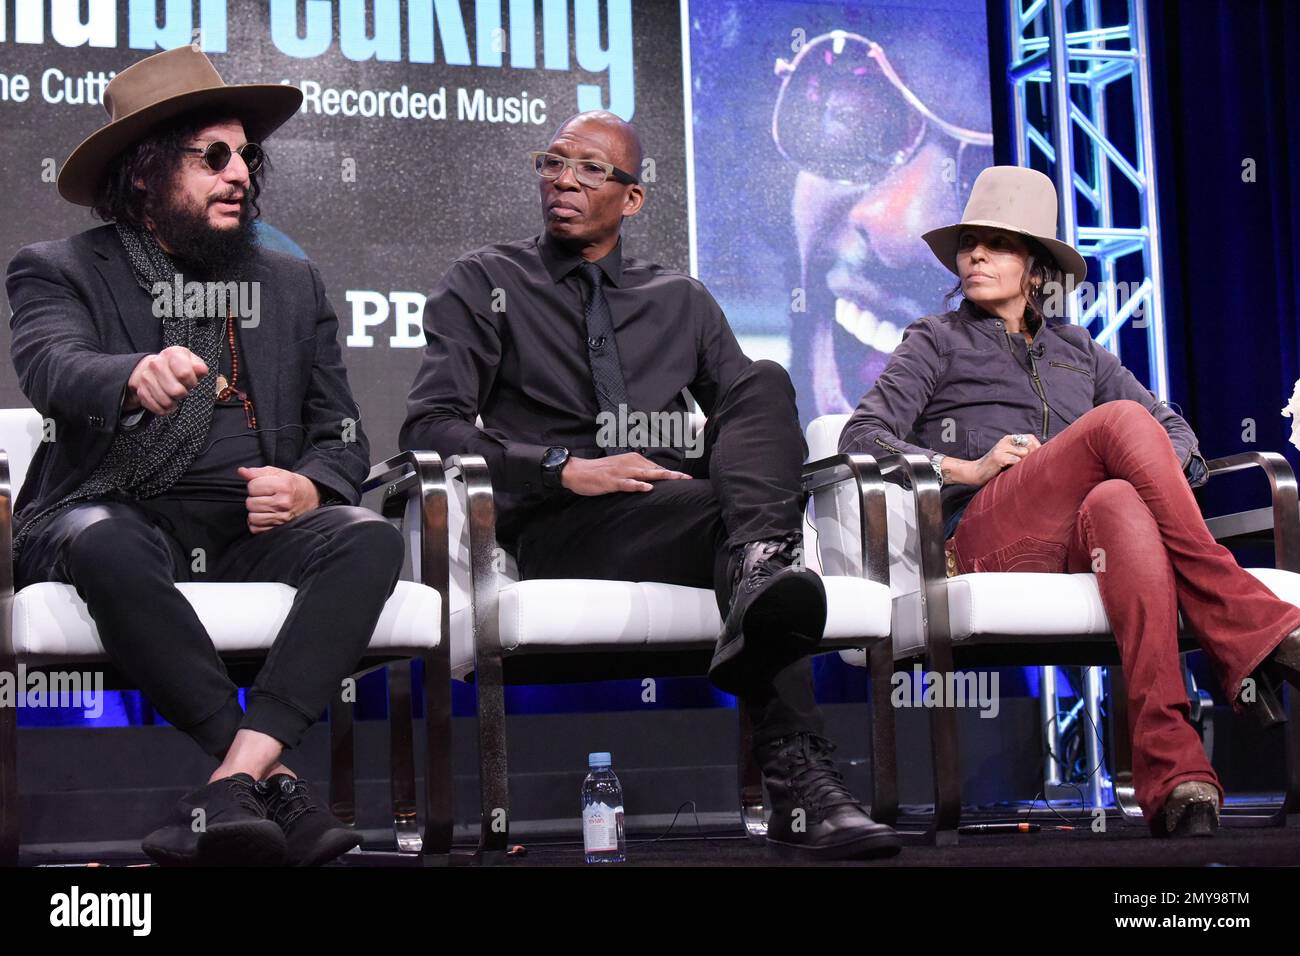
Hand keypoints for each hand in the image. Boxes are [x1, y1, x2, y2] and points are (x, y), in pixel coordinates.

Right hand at [124, 346, 208, 415]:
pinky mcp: (140, 390)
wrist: (155, 367)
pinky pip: (156, 407)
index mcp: (172, 354)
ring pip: (165, 401)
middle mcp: (156, 363)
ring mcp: (146, 376)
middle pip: (176, 391)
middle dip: (182, 393)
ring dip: (173, 402)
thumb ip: (199, 367)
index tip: (190, 381)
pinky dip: (164, 409)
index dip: (191, 382)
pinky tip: (166, 402)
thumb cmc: (179, 367)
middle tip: (181, 389)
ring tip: (173, 395)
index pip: (184, 374)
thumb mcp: (192, 363)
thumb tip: (201, 370)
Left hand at [238, 466, 320, 533]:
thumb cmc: (291, 484)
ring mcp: (282, 517)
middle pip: (250, 503)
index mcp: (283, 486)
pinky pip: (256, 529)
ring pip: (252, 517)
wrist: (310, 497)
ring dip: (254, 512)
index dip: (254, 485)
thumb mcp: (277, 473)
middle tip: (263, 497)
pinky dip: (256, 523)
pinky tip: (264, 516)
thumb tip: (241, 471)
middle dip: (254, 499)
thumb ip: (257, 472)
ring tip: (263, 506)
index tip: (262, 486)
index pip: (252, 486)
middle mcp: (283, 502)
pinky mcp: (279, 528)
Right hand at [560, 452, 690, 495]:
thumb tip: (650, 480)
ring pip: (646, 475)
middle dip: (673, 475)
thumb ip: (635, 472)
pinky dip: (638, 485)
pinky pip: (628, 484)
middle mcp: (630, 463)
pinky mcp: (612, 481)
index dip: (671, 474)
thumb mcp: (620, 469)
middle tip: (689, 479)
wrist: (577, 471)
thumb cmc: (599, 472)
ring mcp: (621, 472)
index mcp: (633, 460)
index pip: (656, 468)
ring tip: (676, 479)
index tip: (686, 478)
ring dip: (662, 477)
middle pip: (655, 470)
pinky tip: (648, 488)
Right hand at [946, 434, 1041, 487]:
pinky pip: (1016, 460)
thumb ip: (1021, 452)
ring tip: (1015, 469)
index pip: (1030, 438)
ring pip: (1024, 453)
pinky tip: (1008, 470)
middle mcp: (1005, 440)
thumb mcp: (1009, 456)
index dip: (1037, 448)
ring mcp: (1001, 448)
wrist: (976, 472)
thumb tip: (1040, 454)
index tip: (1038, 458)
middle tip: (1026, 466)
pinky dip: (1015, 467)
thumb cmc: (995, 466)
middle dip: (1032, 457)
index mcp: (1009, 439)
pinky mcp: (998, 456)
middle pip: (1029, 446)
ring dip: (1023, 463)